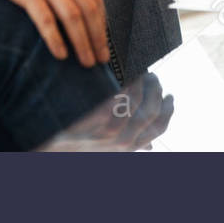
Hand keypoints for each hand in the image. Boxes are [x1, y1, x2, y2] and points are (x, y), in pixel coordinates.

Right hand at [0, 0, 109, 66]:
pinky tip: (61, 55)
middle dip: (97, 38)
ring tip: (86, 63)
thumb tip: (76, 8)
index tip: (103, 46)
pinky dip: (56, 39)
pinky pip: (46, 19)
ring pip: (72, 16)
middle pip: (89, 10)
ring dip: (83, 43)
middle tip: (101, 61)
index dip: (102, 25)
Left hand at [37, 73, 173, 151]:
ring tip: (141, 71)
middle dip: (157, 90)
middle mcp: (124, 141)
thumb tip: (151, 148)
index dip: (168, 109)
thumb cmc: (83, 147)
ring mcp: (111, 129)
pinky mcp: (97, 116)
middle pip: (152, 110)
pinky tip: (125, 71)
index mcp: (130, 147)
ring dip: (143, 81)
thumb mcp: (111, 151)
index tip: (169, 96)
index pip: (160, 127)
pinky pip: (119, 93)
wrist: (54, 148)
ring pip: (138, 98)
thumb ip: (132, 146)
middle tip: (154, 77)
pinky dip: (127, 80)